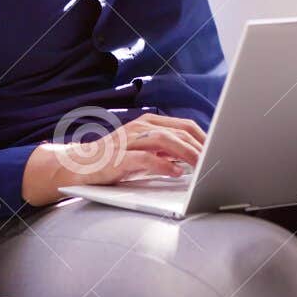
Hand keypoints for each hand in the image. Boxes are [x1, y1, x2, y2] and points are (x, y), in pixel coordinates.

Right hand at [21, 112, 206, 205]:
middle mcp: (140, 128)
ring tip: (201, 165)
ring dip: (187, 153)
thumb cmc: (113, 160)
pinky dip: (164, 165)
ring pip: (165, 141)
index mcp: (148, 123)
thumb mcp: (143, 151)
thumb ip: (165, 151)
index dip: (204, 137)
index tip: (220, 149)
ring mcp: (128, 141)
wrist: (76, 166)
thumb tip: (194, 159)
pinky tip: (177, 173)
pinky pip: (145, 159)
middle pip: (179, 131)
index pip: (184, 125)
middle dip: (201, 146)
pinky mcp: (118, 159)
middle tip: (216, 160)